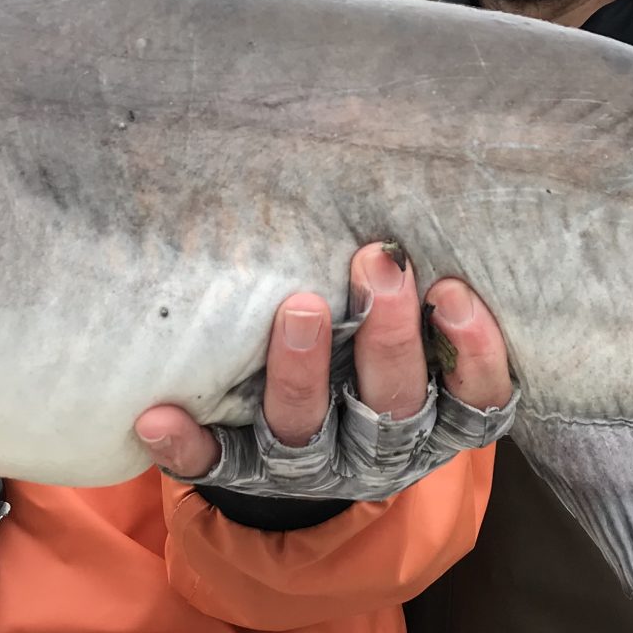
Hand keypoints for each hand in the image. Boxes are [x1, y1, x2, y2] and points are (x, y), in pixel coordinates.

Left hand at [136, 242, 513, 485]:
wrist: (303, 444)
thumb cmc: (368, 352)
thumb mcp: (410, 325)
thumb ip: (415, 280)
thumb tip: (399, 158)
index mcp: (435, 418)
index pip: (476, 398)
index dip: (474, 353)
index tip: (454, 291)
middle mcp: (381, 449)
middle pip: (393, 404)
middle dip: (388, 335)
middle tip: (377, 263)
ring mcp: (315, 467)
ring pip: (309, 430)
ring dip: (302, 373)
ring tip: (296, 308)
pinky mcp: (249, 474)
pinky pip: (219, 464)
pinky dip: (190, 444)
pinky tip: (157, 415)